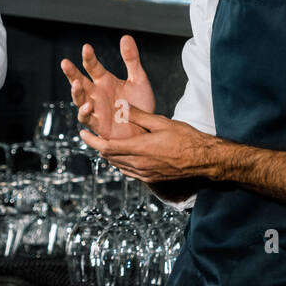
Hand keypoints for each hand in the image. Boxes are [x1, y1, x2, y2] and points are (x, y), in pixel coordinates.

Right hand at [60, 36, 155, 139]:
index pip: (92, 66)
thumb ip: (131, 60)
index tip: (86, 47)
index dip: (88, 57)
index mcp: (104, 81)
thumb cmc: (141, 105)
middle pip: (79, 81)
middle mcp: (96, 94)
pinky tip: (88, 105)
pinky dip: (85, 112)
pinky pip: (87, 119)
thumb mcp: (139, 80)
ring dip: (76, 92)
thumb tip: (126, 37)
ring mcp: (96, 109)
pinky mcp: (98, 125)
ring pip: (79, 100)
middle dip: (71, 73)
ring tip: (76, 84)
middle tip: (65, 63)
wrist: (148, 129)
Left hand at [77, 103, 211, 183]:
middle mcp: (139, 165)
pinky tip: (124, 155)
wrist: (203, 159)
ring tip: (106, 144)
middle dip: (98, 147)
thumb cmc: (186, 138)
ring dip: (110, 155)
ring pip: (118, 166)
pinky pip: (128, 172)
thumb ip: (138, 116)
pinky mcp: (150, 179)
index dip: (91, 141)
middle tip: (93, 136)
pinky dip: (121, 162)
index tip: (82, 134)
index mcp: (140, 149)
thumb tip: (120, 106)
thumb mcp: (161, 122)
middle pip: (109, 158)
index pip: (107, 148)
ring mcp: (144, 174)